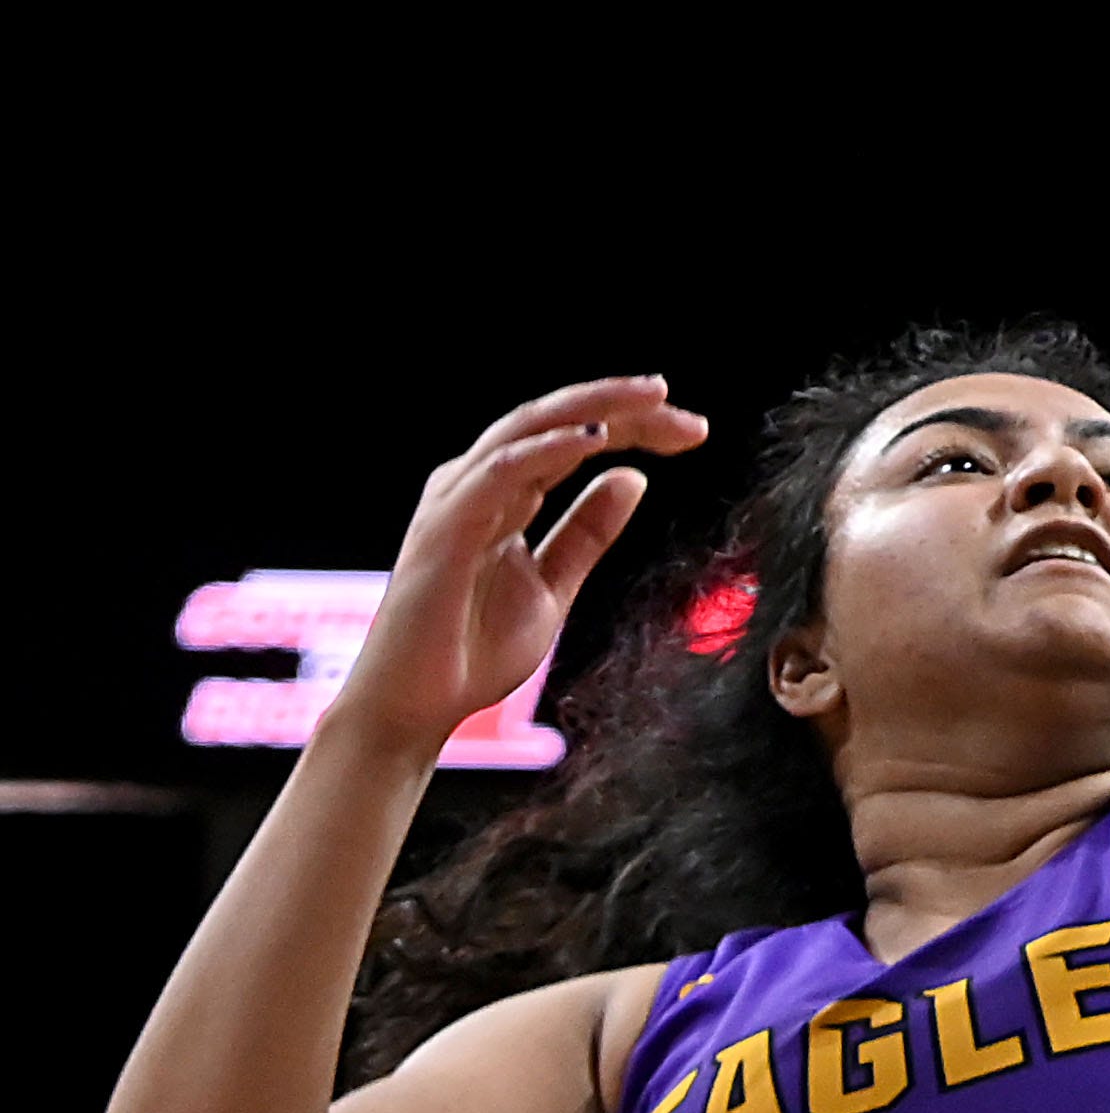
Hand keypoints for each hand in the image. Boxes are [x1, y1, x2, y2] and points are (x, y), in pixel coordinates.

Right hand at [335, 376, 707, 757]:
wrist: (413, 712)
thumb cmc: (471, 652)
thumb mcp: (551, 586)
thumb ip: (586, 533)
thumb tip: (633, 477)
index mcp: (503, 491)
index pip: (573, 436)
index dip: (633, 424)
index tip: (693, 430)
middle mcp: (476, 483)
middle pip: (554, 419)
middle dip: (620, 403)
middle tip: (678, 401)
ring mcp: (456, 501)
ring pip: (527, 427)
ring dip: (592, 408)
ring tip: (651, 399)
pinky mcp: (445, 528)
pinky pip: (500, 471)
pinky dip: (548, 449)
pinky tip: (595, 440)